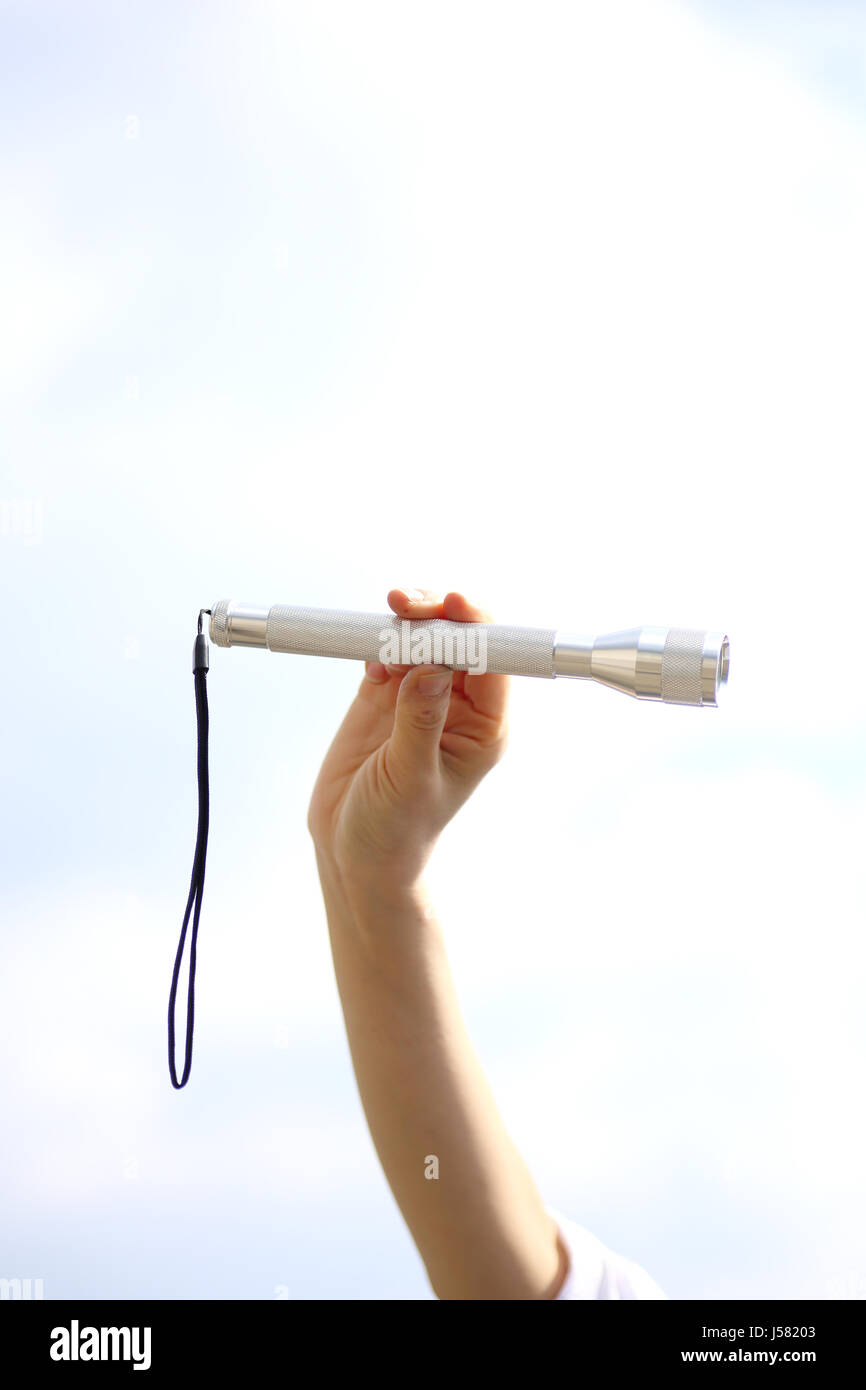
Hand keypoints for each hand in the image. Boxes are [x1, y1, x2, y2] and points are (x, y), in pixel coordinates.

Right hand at [307, 586, 508, 891]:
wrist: (355, 854)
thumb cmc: (396, 831)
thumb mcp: (410, 777)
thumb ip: (420, 720)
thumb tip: (433, 665)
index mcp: (484, 727)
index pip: (493, 662)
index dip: (477, 627)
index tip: (453, 605)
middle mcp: (458, 705)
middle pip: (459, 639)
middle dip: (437, 614)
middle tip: (404, 603)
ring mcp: (420, 697)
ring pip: (422, 639)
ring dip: (405, 622)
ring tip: (387, 615)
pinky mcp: (383, 696)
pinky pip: (386, 652)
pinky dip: (376, 642)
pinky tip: (368, 655)